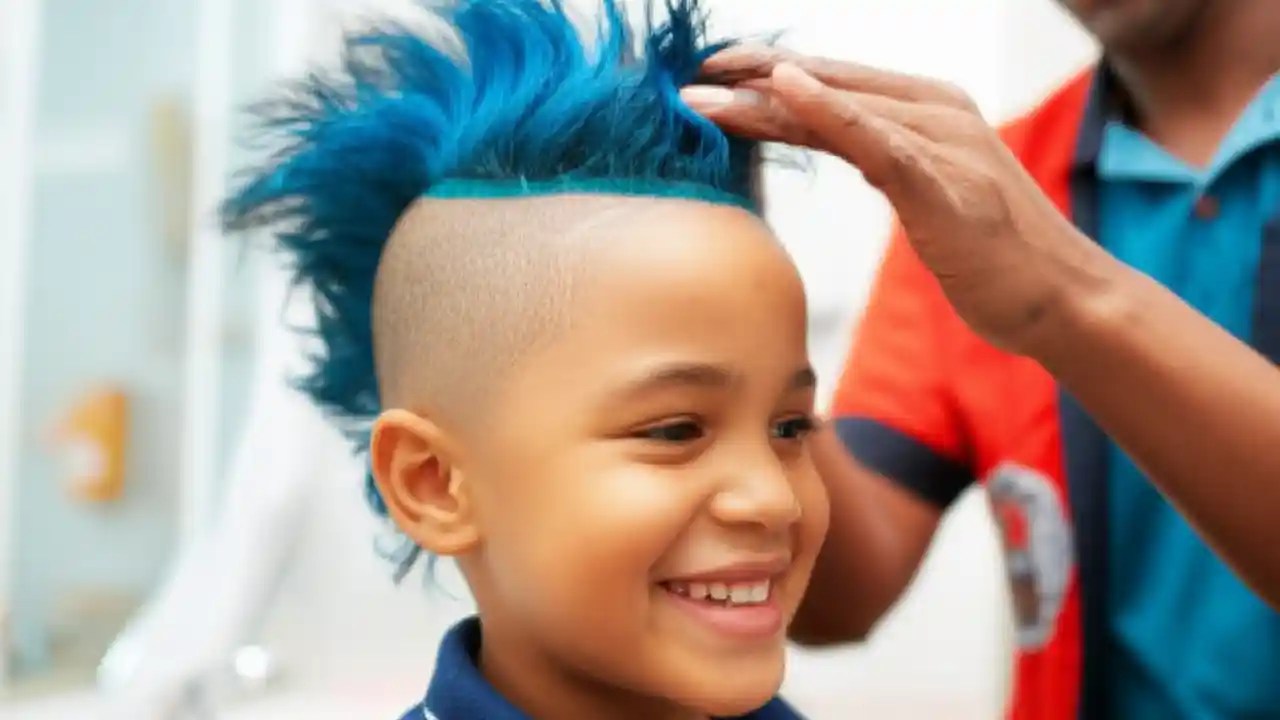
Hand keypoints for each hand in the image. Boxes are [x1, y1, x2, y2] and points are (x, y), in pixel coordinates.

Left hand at [681, 47, 1107, 353]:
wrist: (1063, 298)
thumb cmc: (993, 253)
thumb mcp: (925, 193)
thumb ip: (881, 157)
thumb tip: (832, 138)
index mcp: (929, 110)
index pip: (833, 85)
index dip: (767, 78)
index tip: (710, 78)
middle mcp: (935, 111)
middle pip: (826, 86)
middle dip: (752, 77)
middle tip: (687, 76)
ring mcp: (943, 141)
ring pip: (839, 107)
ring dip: (765, 96)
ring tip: (704, 91)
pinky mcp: (944, 182)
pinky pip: (875, 139)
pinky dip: (828, 111)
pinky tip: (783, 91)